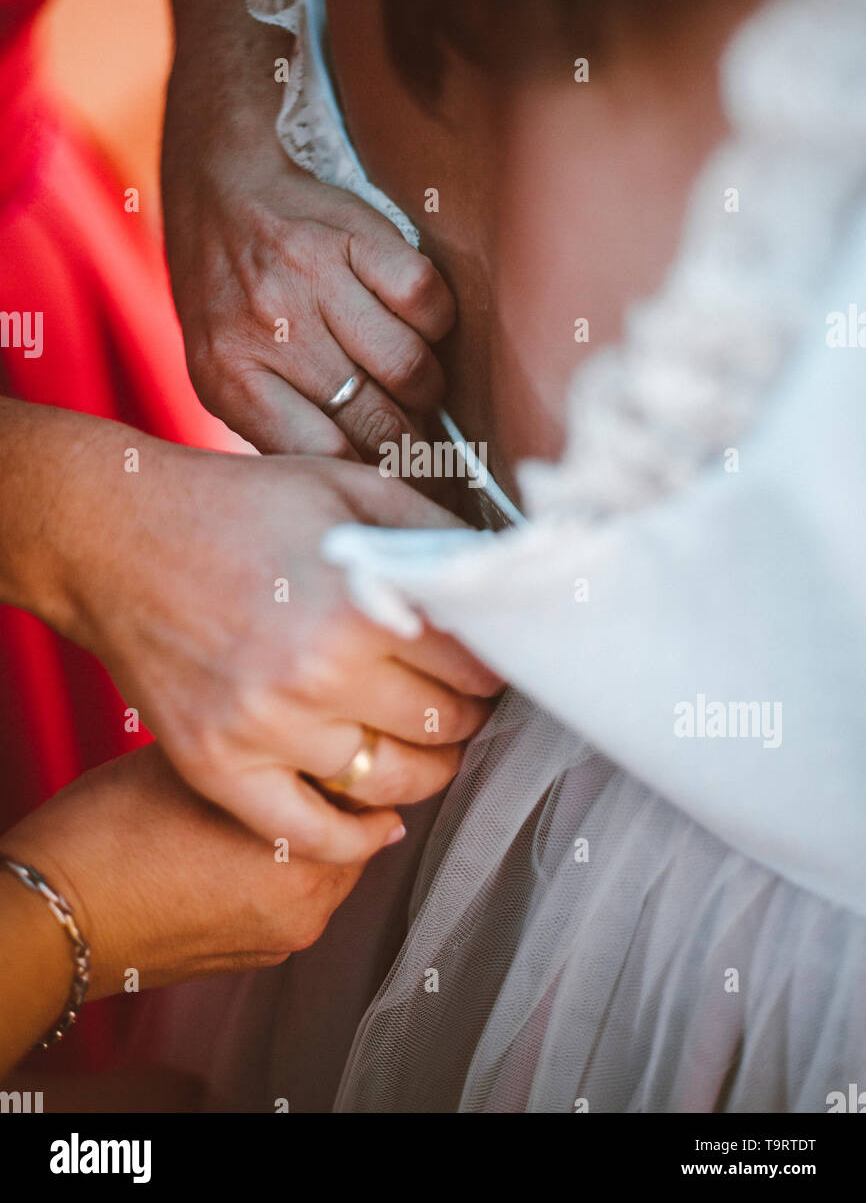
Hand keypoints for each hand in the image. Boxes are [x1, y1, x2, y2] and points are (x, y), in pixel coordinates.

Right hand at [1, 745, 363, 999]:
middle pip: (354, 836)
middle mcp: (308, 909)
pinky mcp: (253, 958)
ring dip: (308, 836)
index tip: (330, 733)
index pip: (369, 794)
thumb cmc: (110, 836)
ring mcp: (281, 941)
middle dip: (333, 799)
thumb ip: (267, 752)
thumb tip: (310, 740)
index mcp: (304, 858)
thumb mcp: (194, 761)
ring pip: (325, 870)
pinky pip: (292, 901)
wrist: (53, 919)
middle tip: (296, 761)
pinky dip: (281, 872)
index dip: (348, 755)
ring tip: (258, 803)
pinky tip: (235, 845)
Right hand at [59, 436, 499, 861]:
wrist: (115, 539)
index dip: (495, 663)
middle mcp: (316, 676)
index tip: (489, 660)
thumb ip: (431, 533)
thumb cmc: (239, 506)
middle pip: (441, 726)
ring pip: (392, 783)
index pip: (475, 665)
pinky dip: (358, 836)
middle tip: (460, 697)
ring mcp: (264, 730)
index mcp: (358, 605)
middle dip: (465, 712)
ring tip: (427, 743)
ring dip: (428, 768)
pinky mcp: (218, 766)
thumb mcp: (348, 486)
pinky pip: (311, 832)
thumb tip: (501, 577)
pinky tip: (381, 821)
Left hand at [163, 108, 453, 458]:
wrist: (218, 186)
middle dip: (411, 443)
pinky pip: (425, 299)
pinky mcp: (353, 233)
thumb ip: (276, 429)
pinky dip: (433, 321)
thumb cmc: (229, 300)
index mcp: (229, 377)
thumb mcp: (224, 374)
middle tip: (420, 445)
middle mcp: (267, 327)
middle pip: (378, 418)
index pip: (327, 454)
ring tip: (409, 380)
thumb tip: (359, 480)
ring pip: (410, 366)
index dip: (379, 476)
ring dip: (424, 384)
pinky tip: (409, 321)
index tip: (402, 483)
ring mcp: (311, 277)